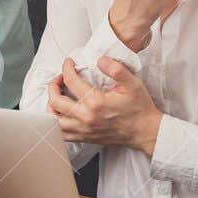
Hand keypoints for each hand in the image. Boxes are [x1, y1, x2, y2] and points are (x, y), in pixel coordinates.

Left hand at [47, 56, 162, 154]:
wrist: (145, 132)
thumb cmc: (139, 108)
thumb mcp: (132, 84)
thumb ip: (116, 69)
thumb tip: (100, 60)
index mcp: (96, 102)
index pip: (71, 81)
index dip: (66, 68)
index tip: (69, 63)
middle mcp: (86, 117)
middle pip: (55, 100)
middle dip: (53, 85)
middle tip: (60, 78)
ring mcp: (83, 130)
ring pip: (54, 119)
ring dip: (52, 104)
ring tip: (58, 95)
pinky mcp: (84, 137)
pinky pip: (61, 133)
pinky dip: (56, 122)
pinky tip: (62, 113)